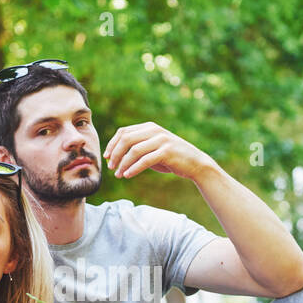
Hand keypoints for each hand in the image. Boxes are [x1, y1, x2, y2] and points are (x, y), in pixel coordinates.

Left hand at [103, 122, 218, 181]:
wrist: (195, 164)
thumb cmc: (171, 159)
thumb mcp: (153, 150)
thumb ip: (137, 148)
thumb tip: (114, 156)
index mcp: (149, 127)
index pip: (123, 132)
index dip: (112, 144)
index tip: (106, 157)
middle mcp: (155, 130)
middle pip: (126, 139)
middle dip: (115, 154)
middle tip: (111, 167)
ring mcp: (161, 140)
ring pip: (134, 150)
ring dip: (123, 163)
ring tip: (118, 174)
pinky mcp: (167, 152)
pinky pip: (145, 160)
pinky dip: (134, 168)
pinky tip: (127, 175)